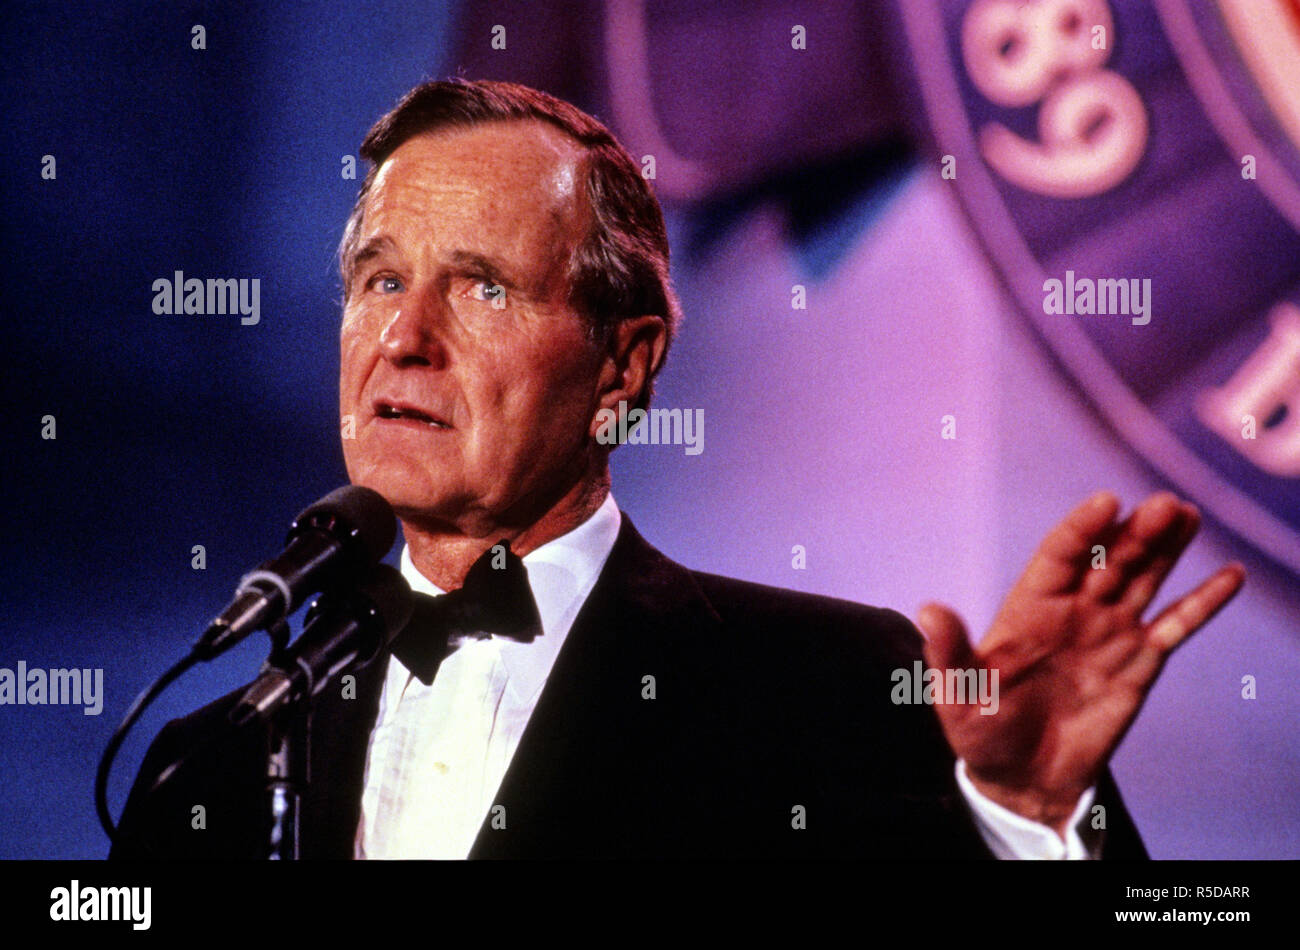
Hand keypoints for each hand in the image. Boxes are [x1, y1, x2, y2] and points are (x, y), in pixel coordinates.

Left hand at [915, 491, 1244, 833]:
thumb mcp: (957, 695)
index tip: (1107, 502)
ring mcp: (1109, 631)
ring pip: (1143, 578)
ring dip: (1165, 548)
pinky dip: (1203, 601)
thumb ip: (949, 652)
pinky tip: (1230, 574)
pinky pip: (1175, 624)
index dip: (1082, 529)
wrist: (1022, 776)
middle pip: (1108, 560)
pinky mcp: (1140, 661)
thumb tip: (928, 609)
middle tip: (1165, 506)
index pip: (1059, 555)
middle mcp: (1073, 610)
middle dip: (1135, 532)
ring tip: (1188, 515)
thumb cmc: (981, 732)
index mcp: (1029, 608)